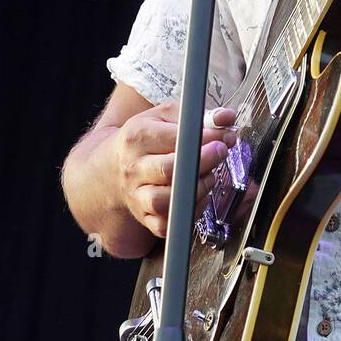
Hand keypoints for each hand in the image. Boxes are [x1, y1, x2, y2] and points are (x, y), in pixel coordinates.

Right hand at [112, 102, 236, 238]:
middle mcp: (133, 166)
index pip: (175, 138)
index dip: (206, 137)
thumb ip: (199, 116)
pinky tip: (197, 197)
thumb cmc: (147, 138)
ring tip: (208, 176)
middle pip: (169, 169)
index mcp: (138, 136)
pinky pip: (165, 224)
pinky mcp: (142, 215)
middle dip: (204, 161)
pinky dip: (187, 213)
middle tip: (220, 152)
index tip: (224, 136)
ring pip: (165, 200)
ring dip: (196, 189)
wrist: (113, 165)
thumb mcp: (167, 117)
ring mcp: (136, 193)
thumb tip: (227, 117)